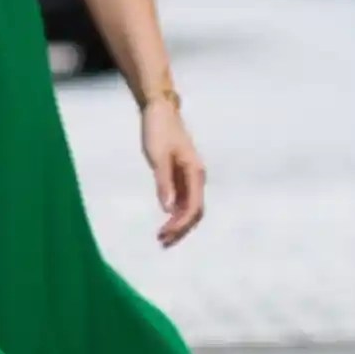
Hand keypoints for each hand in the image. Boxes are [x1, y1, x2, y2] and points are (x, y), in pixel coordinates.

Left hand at [141, 100, 205, 247]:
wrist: (159, 110)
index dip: (181, 224)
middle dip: (181, 230)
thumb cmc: (158, 131)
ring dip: (177, 224)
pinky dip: (174, 213)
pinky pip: (182, 200)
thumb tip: (168, 209)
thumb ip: (163, 183)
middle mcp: (196, 177)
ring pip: (189, 208)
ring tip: (161, 238)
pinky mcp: (181, 175)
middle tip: (162, 243)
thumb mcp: (157, 157)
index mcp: (195, 173)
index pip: (194, 207)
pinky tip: (164, 221)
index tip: (166, 235)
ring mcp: (189, 177)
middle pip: (195, 212)